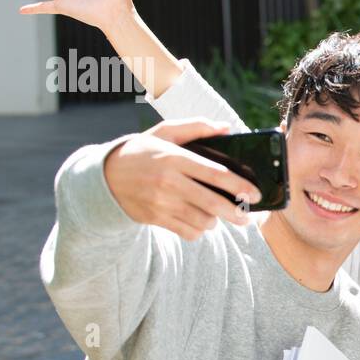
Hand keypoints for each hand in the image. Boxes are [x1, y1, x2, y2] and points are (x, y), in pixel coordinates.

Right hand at [104, 118, 260, 239]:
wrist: (105, 175)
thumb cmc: (142, 151)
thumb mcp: (165, 132)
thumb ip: (196, 127)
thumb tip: (227, 128)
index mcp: (174, 158)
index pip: (215, 174)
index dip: (239, 186)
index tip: (255, 194)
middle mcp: (168, 182)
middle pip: (212, 202)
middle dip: (235, 213)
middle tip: (246, 217)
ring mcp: (161, 203)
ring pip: (201, 220)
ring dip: (214, 220)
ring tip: (217, 214)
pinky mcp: (155, 218)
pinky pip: (187, 232)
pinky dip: (198, 230)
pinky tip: (198, 220)